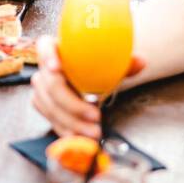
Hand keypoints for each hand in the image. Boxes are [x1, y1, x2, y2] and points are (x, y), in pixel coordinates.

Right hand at [30, 36, 145, 138]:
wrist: (88, 76)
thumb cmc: (96, 65)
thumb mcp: (110, 61)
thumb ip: (124, 62)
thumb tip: (140, 62)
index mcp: (57, 48)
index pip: (44, 46)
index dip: (48, 56)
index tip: (57, 68)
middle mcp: (46, 67)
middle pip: (50, 85)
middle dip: (72, 104)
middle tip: (94, 115)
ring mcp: (42, 87)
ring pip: (50, 106)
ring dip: (71, 122)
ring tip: (93, 131)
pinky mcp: (44, 104)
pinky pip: (50, 118)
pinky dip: (65, 129)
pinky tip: (80, 136)